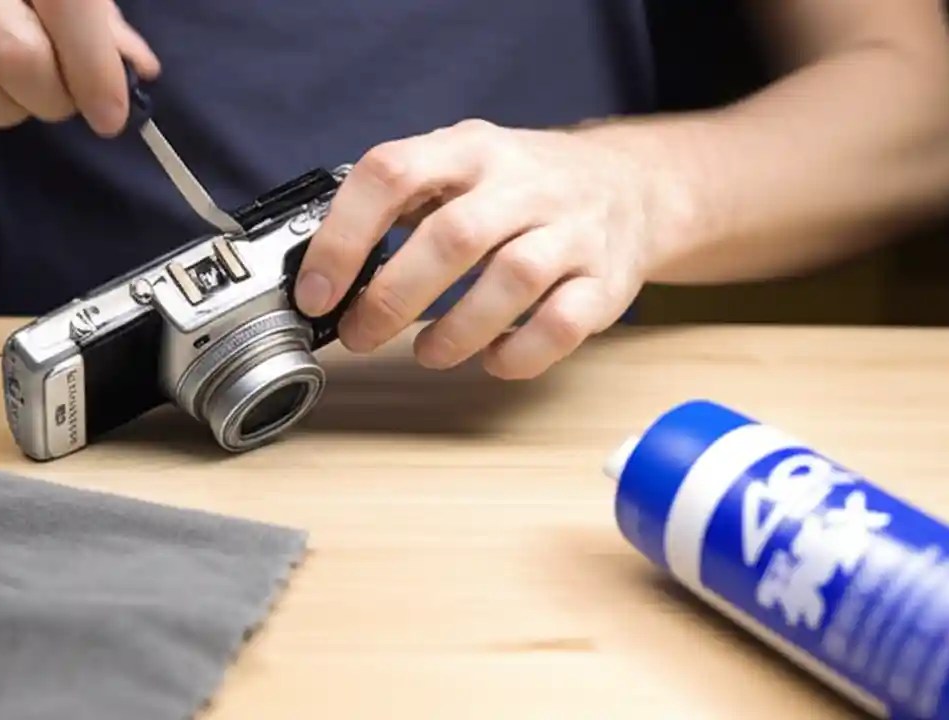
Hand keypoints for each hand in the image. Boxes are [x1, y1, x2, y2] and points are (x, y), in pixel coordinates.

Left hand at [294, 119, 691, 379]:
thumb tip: (319, 271)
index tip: (316, 292)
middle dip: (394, 297)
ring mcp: (572, 230)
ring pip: (514, 278)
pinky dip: (520, 352)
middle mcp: (523, 183)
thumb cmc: (520, 187)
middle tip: (361, 335)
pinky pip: (564, 323)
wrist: (632, 184)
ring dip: (457, 330)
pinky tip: (492, 360)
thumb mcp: (457, 168)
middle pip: (453, 235)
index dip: (344, 237)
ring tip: (427, 354)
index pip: (392, 173)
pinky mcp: (605, 281)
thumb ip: (397, 206)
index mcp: (469, 150)